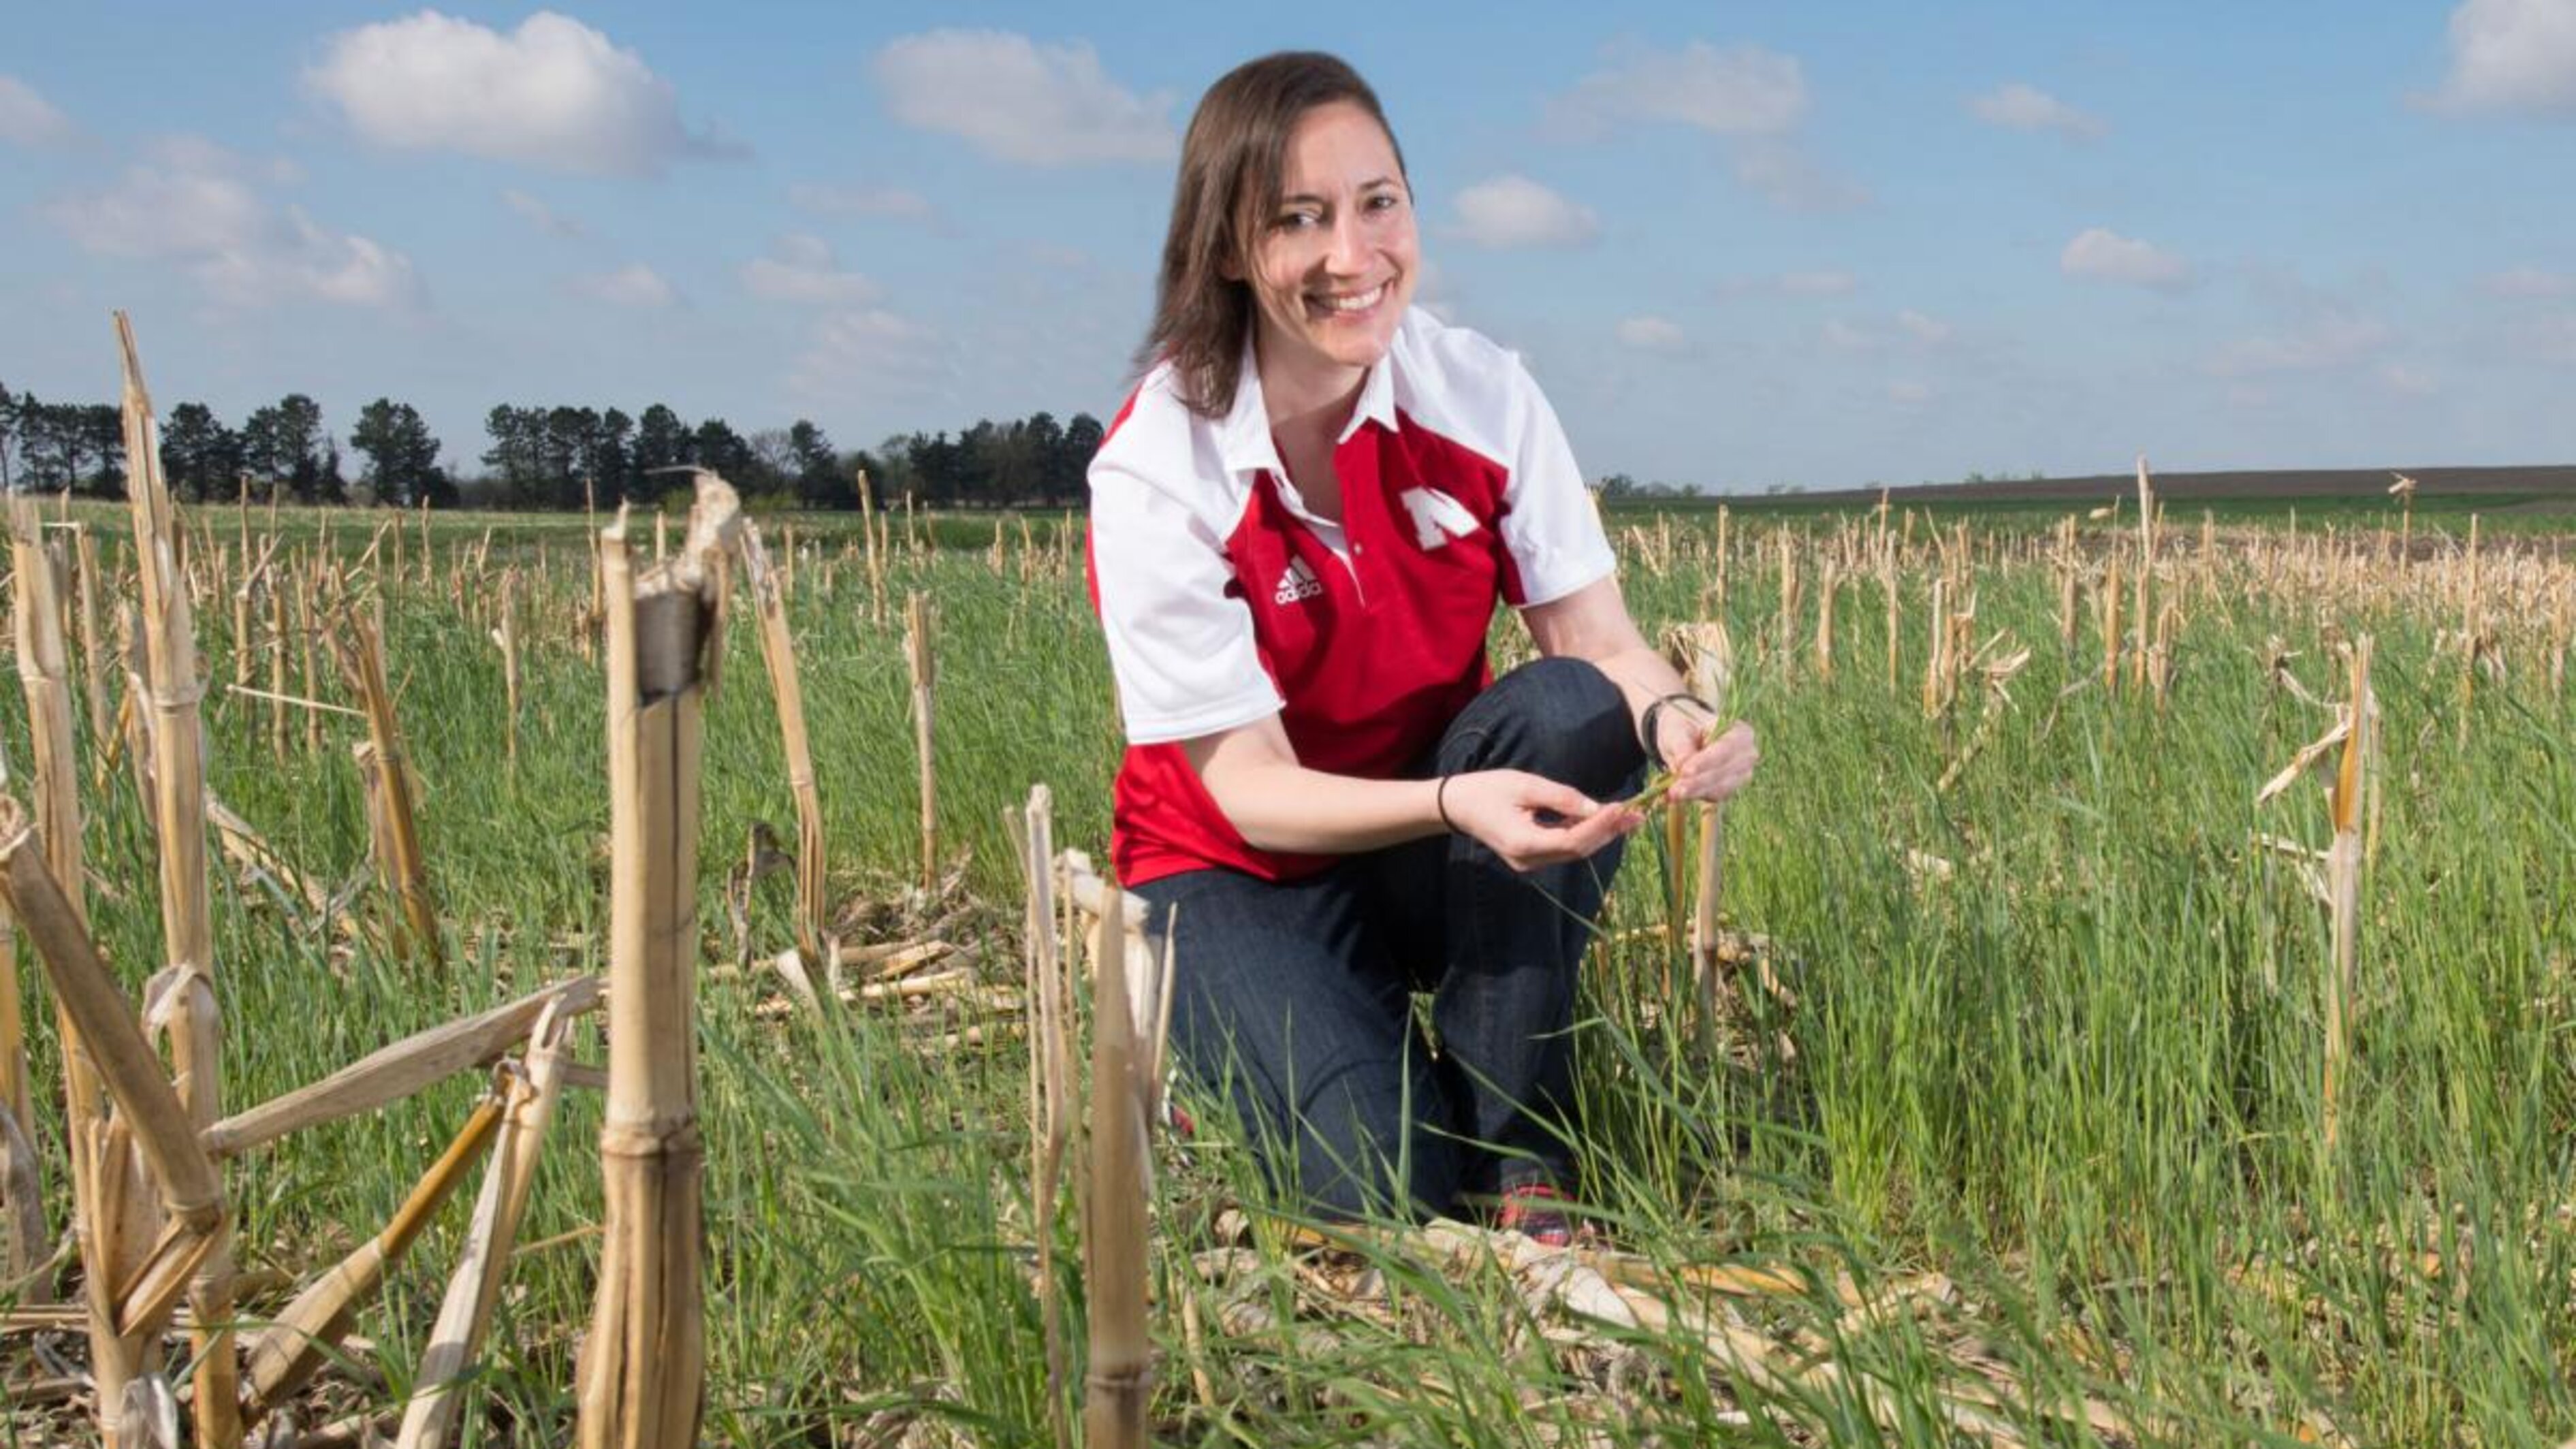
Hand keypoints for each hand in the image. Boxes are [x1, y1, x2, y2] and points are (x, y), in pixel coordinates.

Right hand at [1440, 769, 1640, 871]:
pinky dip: (1585, 834)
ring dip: (1601, 834)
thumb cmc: (1487, 789)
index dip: (1600, 826)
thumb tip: (1597, 807)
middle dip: (1609, 832)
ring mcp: (1529, 863)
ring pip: (1574, 852)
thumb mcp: (1525, 784)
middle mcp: (1529, 861)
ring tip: (1629, 817)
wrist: (1457, 806)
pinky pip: (1564, 848)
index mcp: (1524, 844)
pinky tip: (1603, 821)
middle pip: (1578, 851)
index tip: (1622, 807)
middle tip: (1637, 814)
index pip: (1573, 840)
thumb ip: (1562, 798)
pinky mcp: (1531, 858)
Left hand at [1659, 719, 1758, 804]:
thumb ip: (1681, 744)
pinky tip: (1678, 796)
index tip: (1686, 770)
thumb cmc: (1685, 728)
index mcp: (1740, 732)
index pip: (1726, 748)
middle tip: (1674, 788)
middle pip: (1724, 772)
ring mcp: (1741, 774)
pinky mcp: (1730, 789)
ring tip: (1672, 794)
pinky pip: (1715, 796)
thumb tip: (1682, 762)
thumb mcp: (1678, 730)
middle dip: (1698, 782)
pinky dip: (1696, 796)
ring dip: (1695, 792)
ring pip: (1720, 788)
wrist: (1686, 737)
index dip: (1706, 761)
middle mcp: (1747, 755)